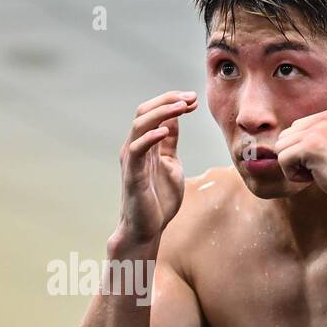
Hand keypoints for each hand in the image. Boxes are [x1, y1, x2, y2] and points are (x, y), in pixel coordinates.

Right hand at [114, 90, 197, 244]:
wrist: (147, 228)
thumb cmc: (158, 199)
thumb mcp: (170, 163)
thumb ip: (170, 142)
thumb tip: (174, 119)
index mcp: (145, 144)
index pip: (154, 111)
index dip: (172, 101)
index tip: (194, 99)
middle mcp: (135, 147)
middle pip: (145, 111)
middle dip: (168, 100)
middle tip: (190, 98)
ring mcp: (132, 159)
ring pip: (139, 125)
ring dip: (161, 112)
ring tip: (181, 107)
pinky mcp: (132, 174)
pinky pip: (137, 149)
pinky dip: (150, 137)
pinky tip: (165, 131)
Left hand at [275, 106, 326, 212]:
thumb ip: (315, 135)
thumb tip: (281, 139)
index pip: (298, 127)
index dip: (304, 151)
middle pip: (286, 135)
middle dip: (296, 157)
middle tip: (319, 169)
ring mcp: (320, 129)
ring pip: (281, 147)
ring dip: (293, 166)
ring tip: (316, 173)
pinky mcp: (311, 146)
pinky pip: (282, 159)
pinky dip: (293, 175)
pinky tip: (314, 178)